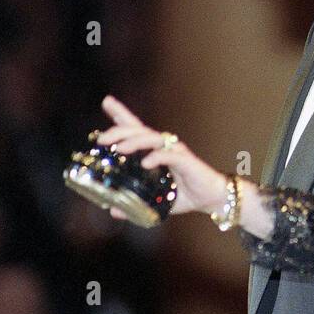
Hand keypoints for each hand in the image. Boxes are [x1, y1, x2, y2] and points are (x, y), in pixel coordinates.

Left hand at [96, 95, 227, 217]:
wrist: (212, 198)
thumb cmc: (185, 194)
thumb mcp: (155, 201)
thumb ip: (135, 204)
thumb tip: (114, 210)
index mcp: (154, 150)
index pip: (135, 128)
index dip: (121, 114)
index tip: (107, 102)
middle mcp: (163, 146)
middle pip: (139, 130)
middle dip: (119, 130)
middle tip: (101, 138)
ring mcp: (175, 151)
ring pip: (151, 139)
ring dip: (134, 141)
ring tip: (119, 148)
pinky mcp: (186, 160)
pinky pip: (169, 155)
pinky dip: (156, 157)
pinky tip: (145, 163)